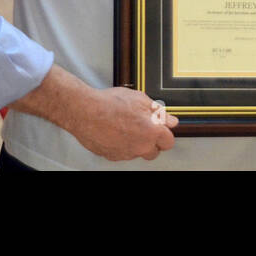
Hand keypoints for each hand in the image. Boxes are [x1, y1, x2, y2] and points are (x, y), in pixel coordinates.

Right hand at [12, 67, 176, 161]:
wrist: (85, 111)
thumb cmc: (110, 103)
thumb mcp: (140, 99)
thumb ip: (158, 112)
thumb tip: (171, 121)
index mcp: (151, 132)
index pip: (168, 142)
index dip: (165, 133)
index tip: (160, 127)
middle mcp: (140, 146)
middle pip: (154, 151)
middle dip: (152, 141)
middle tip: (143, 126)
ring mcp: (126, 154)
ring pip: (138, 152)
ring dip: (136, 143)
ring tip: (125, 125)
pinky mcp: (112, 156)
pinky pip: (123, 153)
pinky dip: (122, 145)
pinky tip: (115, 131)